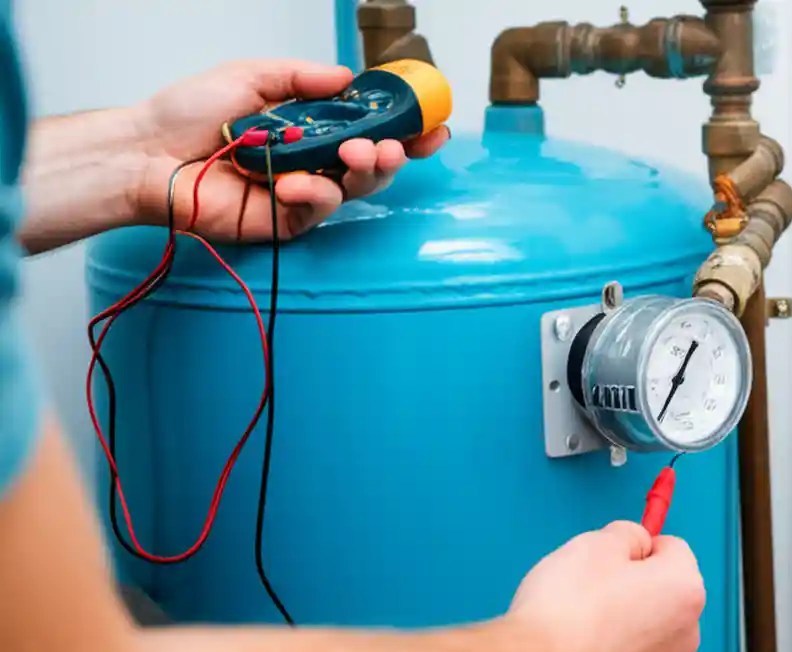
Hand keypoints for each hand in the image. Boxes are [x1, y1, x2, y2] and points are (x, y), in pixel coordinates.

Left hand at [134, 59, 449, 240]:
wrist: (147, 152)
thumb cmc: (188, 113)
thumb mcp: (252, 76)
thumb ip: (304, 78)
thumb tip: (349, 78)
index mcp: (309, 127)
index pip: (367, 130)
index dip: (403, 130)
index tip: (432, 125)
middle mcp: (310, 161)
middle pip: (370, 166)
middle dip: (392, 155)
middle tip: (391, 146)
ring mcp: (298, 194)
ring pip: (352, 190)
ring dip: (364, 173)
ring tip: (359, 155)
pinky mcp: (281, 223)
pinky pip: (316, 212)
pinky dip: (315, 195)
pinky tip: (299, 182)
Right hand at [507, 521, 704, 651]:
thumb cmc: (567, 608)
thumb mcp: (595, 544)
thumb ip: (626, 534)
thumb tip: (634, 543)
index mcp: (685, 589)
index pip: (672, 548)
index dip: (637, 547)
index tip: (608, 558)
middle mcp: (686, 633)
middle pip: (664, 591)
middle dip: (634, 584)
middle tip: (591, 588)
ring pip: (648, 628)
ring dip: (625, 620)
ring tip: (582, 621)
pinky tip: (583, 650)